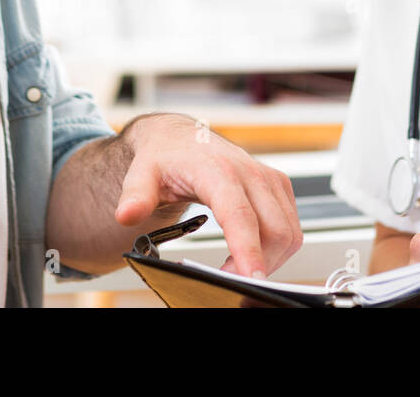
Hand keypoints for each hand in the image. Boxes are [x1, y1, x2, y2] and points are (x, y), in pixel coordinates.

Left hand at [114, 114, 302, 277]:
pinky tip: (253, 252)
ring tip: (238, 269)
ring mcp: (268, 179)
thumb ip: (136, 195)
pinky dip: (279, 248)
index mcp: (218, 170)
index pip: (240, 215)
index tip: (250, 279)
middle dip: (259, 265)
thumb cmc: (164, 157)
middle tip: (228, 281)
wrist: (179, 138)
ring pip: (290, 233)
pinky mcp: (279, 187)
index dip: (249, 250)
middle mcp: (250, 172)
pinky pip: (293, 226)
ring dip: (271, 259)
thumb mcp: (141, 173)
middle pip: (274, 231)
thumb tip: (127, 215)